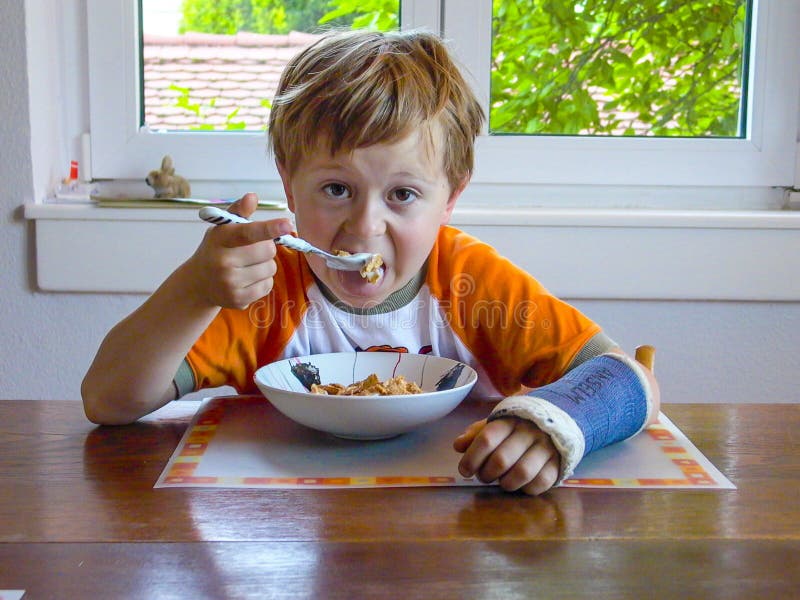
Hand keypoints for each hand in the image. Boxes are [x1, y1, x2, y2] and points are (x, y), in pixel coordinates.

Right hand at [185, 193, 292, 308]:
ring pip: (271, 268)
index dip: (269, 228)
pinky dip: (263, 280)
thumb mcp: (223, 228)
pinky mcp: (239, 299)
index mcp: (220, 239)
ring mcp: (230, 283)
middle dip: (266, 247)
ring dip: (265, 264)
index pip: (248, 232)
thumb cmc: (216, 249)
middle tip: (251, 249)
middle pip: (268, 250)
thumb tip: (252, 197)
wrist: (199, 283)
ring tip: (248, 265)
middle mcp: (223, 262)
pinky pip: (268, 285)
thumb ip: (239, 211)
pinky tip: (248, 278)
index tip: (287, 224)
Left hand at [453, 417, 560, 495]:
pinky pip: (541, 482)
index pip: (486, 439)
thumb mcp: (495, 426)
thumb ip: (476, 435)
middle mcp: (528, 432)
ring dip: (506, 484)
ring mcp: (546, 447)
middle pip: (501, 460)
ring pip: (522, 473)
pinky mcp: (558, 463)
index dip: (472, 458)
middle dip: (486, 474)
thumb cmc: (515, 429)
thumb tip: (458, 446)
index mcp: (509, 421)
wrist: (554, 424)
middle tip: (483, 477)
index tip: (464, 470)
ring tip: (501, 482)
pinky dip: (526, 489)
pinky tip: (520, 484)